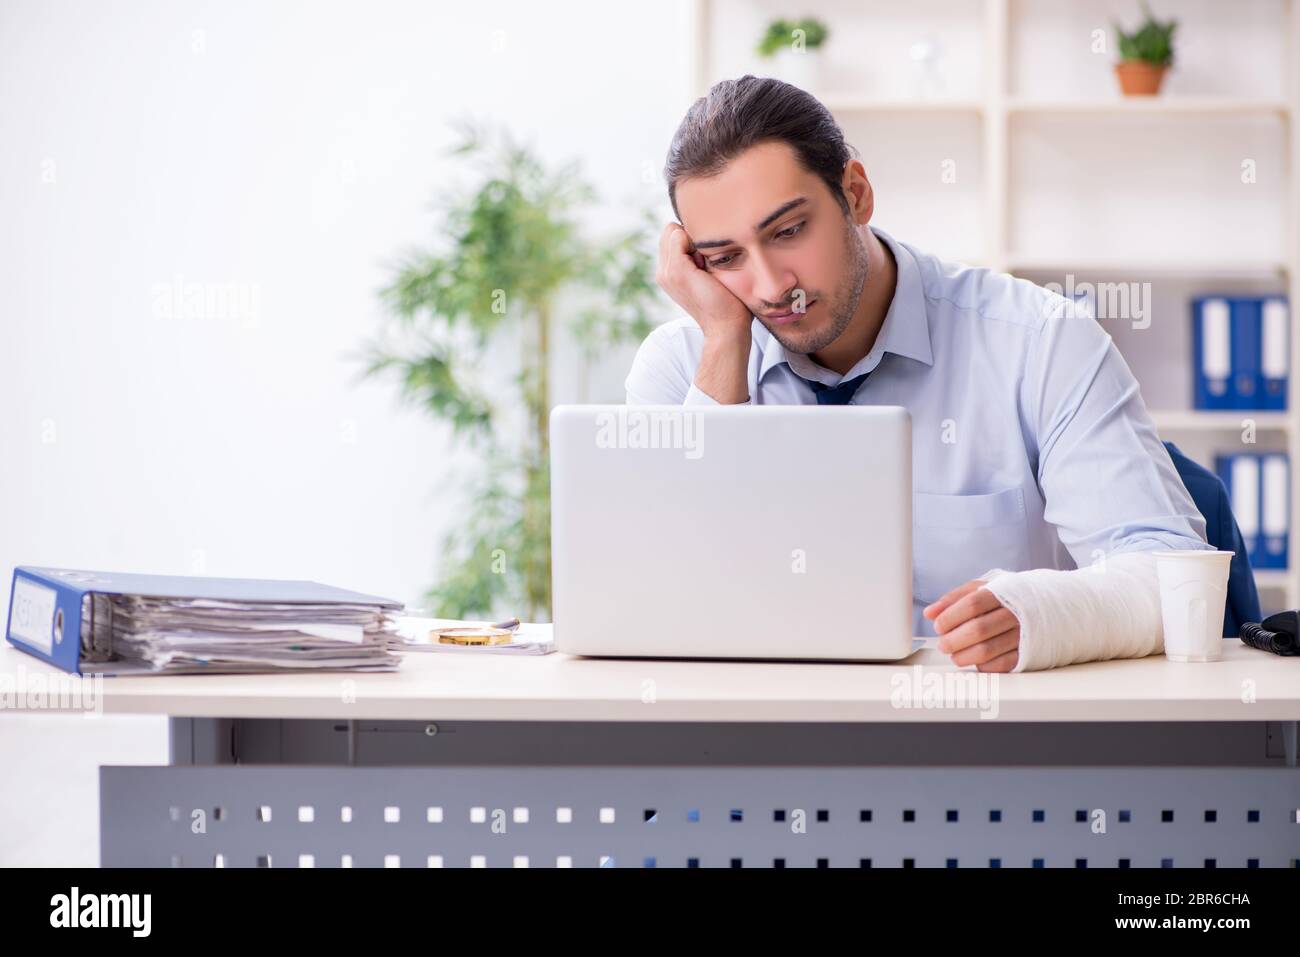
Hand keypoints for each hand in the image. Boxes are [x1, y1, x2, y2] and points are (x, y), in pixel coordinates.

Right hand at [655, 222, 752, 343]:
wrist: (726, 326)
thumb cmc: (726, 302)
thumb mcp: (707, 274)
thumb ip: (698, 256)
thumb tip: (701, 234)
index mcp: (668, 274)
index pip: (671, 236)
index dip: (690, 240)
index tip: (706, 263)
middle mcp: (662, 273)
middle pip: (670, 231)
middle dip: (690, 238)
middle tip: (706, 263)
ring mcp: (667, 273)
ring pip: (673, 231)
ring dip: (694, 241)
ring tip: (706, 266)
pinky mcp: (676, 270)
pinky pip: (678, 235)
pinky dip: (696, 242)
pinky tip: (706, 265)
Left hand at [923, 580, 1020, 671]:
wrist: (1052, 605)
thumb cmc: (1010, 596)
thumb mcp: (984, 588)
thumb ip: (955, 598)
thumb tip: (930, 613)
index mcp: (1002, 593)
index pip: (971, 604)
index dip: (950, 617)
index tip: (938, 626)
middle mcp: (1015, 614)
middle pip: (978, 629)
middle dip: (953, 640)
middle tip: (943, 644)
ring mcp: (1023, 635)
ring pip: (987, 650)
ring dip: (964, 656)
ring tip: (955, 655)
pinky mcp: (1028, 653)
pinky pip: (1001, 665)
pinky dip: (983, 665)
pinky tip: (975, 660)